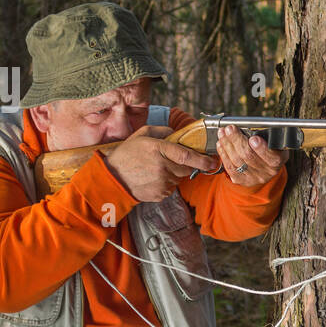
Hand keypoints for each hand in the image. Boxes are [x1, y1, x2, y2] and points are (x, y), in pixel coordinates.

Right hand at [103, 125, 218, 201]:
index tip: (213, 162)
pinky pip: (171, 188)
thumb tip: (178, 134)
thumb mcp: (142, 134)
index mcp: (159, 149)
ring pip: (179, 178)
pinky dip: (166, 183)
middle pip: (186, 168)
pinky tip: (152, 178)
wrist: (112, 178)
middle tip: (170, 160)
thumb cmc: (127, 154)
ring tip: (155, 169)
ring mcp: (162, 183)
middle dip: (184, 164)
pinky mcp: (160, 194)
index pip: (187, 156)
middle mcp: (163, 167)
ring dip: (173, 173)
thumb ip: (163, 131)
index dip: (203, 160)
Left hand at [217, 125, 285, 185]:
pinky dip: (224, 154)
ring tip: (222, 134)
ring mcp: (255, 178)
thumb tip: (244, 126)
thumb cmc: (267, 148)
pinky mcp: (243, 180)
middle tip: (230, 129)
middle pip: (249, 156)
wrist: (263, 166)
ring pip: (237, 161)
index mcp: (278, 159)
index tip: (253, 138)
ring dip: (227, 145)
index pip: (271, 156)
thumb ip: (262, 135)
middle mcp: (268, 171)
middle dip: (237, 140)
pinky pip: (231, 168)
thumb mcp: (270, 140)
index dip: (261, 148)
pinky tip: (221, 145)